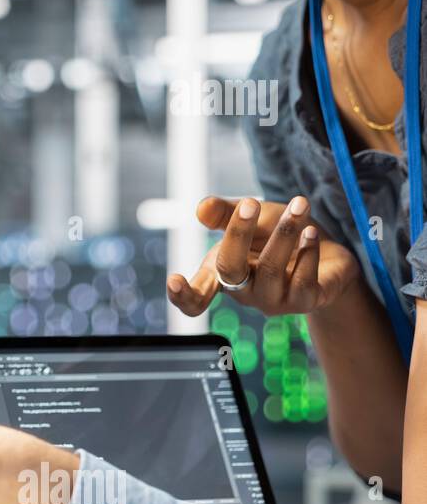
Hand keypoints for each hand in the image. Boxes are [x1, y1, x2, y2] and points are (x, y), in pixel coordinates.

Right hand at [167, 195, 359, 317]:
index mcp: (223, 275)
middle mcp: (245, 292)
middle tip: (251, 202)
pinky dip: (307, 251)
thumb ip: (224, 213)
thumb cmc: (277, 238)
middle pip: (231, 270)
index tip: (174, 279)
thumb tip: (202, 208)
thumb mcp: (251, 219)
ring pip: (271, 271)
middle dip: (238, 233)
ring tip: (299, 204)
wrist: (328, 258)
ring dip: (284, 233)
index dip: (183, 294)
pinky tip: (311, 232)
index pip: (197, 296)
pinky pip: (302, 280)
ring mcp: (274, 300)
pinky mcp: (305, 301)